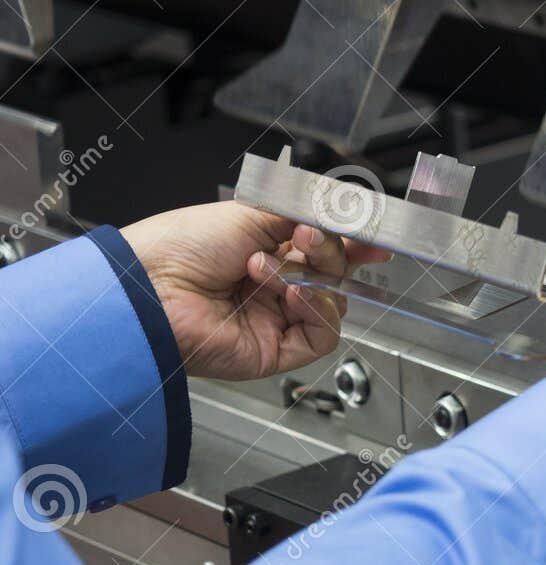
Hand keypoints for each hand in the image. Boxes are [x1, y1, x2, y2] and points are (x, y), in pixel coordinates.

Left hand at [121, 202, 390, 381]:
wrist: (153, 286)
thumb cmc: (184, 245)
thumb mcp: (252, 214)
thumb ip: (303, 214)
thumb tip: (343, 215)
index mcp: (268, 251)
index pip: (325, 250)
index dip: (351, 245)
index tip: (371, 238)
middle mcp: (275, 287)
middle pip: (334, 273)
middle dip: (328, 252)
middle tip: (306, 238)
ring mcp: (278, 320)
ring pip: (333, 302)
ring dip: (312, 280)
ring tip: (267, 269)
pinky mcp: (278, 350)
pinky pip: (323, 334)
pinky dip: (316, 311)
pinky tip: (290, 297)